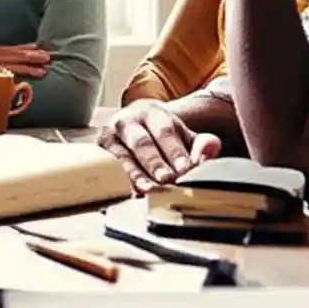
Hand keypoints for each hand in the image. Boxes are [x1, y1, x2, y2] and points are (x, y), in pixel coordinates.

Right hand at [98, 100, 221, 193]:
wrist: (130, 125)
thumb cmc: (159, 135)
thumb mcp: (182, 135)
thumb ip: (200, 144)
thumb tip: (210, 151)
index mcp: (150, 113)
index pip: (164, 131)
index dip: (175, 150)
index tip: (186, 168)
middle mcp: (126, 121)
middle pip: (141, 142)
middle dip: (154, 162)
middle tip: (167, 180)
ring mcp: (109, 138)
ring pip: (121, 156)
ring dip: (135, 175)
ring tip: (148, 190)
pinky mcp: (98, 155)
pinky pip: (107, 169)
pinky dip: (119, 182)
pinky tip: (130, 194)